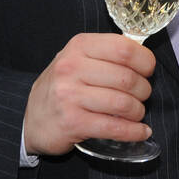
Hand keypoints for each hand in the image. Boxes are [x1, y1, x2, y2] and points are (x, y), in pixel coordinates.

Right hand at [23, 33, 155, 154]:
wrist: (30, 118)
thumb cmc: (63, 86)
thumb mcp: (78, 58)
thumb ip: (106, 54)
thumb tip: (145, 58)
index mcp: (79, 46)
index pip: (124, 48)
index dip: (145, 61)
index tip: (148, 70)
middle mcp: (72, 68)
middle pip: (127, 78)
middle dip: (144, 90)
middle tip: (142, 95)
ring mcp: (70, 96)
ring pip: (123, 104)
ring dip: (138, 111)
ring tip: (136, 113)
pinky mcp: (72, 123)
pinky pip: (113, 127)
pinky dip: (134, 132)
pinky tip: (141, 131)